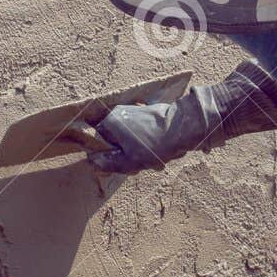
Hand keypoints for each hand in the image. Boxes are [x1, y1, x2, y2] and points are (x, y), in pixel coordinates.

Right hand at [87, 88, 220, 173]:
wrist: (184, 127)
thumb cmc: (156, 144)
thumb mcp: (129, 161)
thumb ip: (108, 163)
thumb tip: (92, 164)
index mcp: (110, 122)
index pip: (98, 143)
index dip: (107, 158)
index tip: (120, 166)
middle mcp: (118, 113)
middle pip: (114, 141)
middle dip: (126, 156)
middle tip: (139, 165)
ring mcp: (133, 111)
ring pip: (129, 139)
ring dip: (138, 152)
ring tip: (153, 159)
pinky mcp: (147, 114)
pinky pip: (141, 133)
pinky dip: (147, 144)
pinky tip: (159, 151)